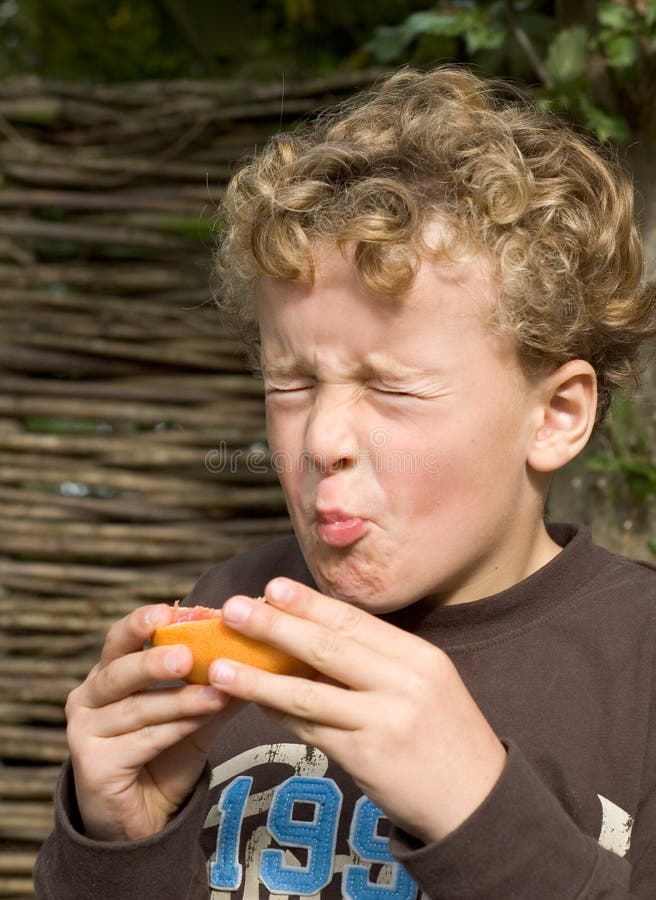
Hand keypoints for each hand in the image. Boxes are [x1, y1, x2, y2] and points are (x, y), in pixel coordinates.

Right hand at [65, 604, 234, 841]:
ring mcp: (85, 731)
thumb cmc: (163, 755)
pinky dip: (176, 729)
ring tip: (216, 693)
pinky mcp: (92, 764)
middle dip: (155, 660)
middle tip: (188, 655)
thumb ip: (214, 687)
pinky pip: (141, 741)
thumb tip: (254, 656)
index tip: (168, 610)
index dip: (140, 623)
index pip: (119, 640)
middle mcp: (88, 696)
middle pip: (120, 670)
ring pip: (138, 708)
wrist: (141, 819)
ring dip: (181, 700)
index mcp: (108, 674)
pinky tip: (201, 721)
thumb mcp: (192, 716)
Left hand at [208, 579, 506, 843]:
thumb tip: (312, 637)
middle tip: (235, 608)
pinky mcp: (366, 757)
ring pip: (309, 692)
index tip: (273, 586)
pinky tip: (251, 703)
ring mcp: (385, 720)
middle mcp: (403, 682)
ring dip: (258, 677)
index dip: (310, 603)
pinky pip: (311, 730)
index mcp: (418, 656)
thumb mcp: (424, 684)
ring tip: (219, 665)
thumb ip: (377, 662)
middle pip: (328, 647)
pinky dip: (278, 715)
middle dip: (276, 625)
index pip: (355, 621)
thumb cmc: (445, 736)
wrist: (478, 801)